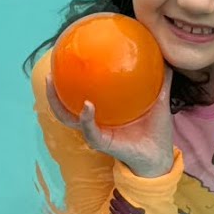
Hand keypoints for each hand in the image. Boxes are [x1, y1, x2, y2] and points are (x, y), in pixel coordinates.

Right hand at [45, 72, 174, 177]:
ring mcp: (96, 133)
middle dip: (52, 93)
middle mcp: (95, 122)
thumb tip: (165, 56)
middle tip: (49, 73)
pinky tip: (86, 106)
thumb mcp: (159, 101)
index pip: (79, 96)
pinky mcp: (102, 143)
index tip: (62, 63)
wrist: (160, 156)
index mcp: (103, 113)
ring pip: (68, 119)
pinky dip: (86, 119)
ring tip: (53, 84)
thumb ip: (160, 81)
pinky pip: (89, 131)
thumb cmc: (156, 131)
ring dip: (57, 103)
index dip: (68, 82)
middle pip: (65, 107)